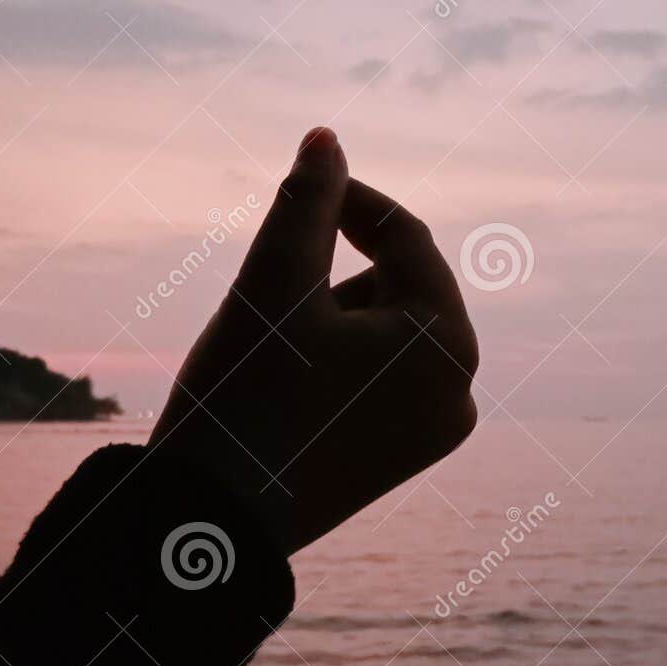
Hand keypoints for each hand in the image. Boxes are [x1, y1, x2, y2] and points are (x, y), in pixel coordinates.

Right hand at [150, 128, 479, 553]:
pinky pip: (375, 380)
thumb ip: (306, 201)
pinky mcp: (399, 460)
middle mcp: (458, 391)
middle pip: (396, 287)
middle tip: (264, 286)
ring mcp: (433, 433)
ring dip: (326, 316)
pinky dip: (332, 360)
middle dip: (329, 271)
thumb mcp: (271, 284)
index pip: (405, 237)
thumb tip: (328, 138)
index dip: (347, 199)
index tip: (296, 182)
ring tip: (265, 354)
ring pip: (381, 334)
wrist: (208, 526)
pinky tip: (279, 386)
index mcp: (446, 344)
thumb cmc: (241, 399)